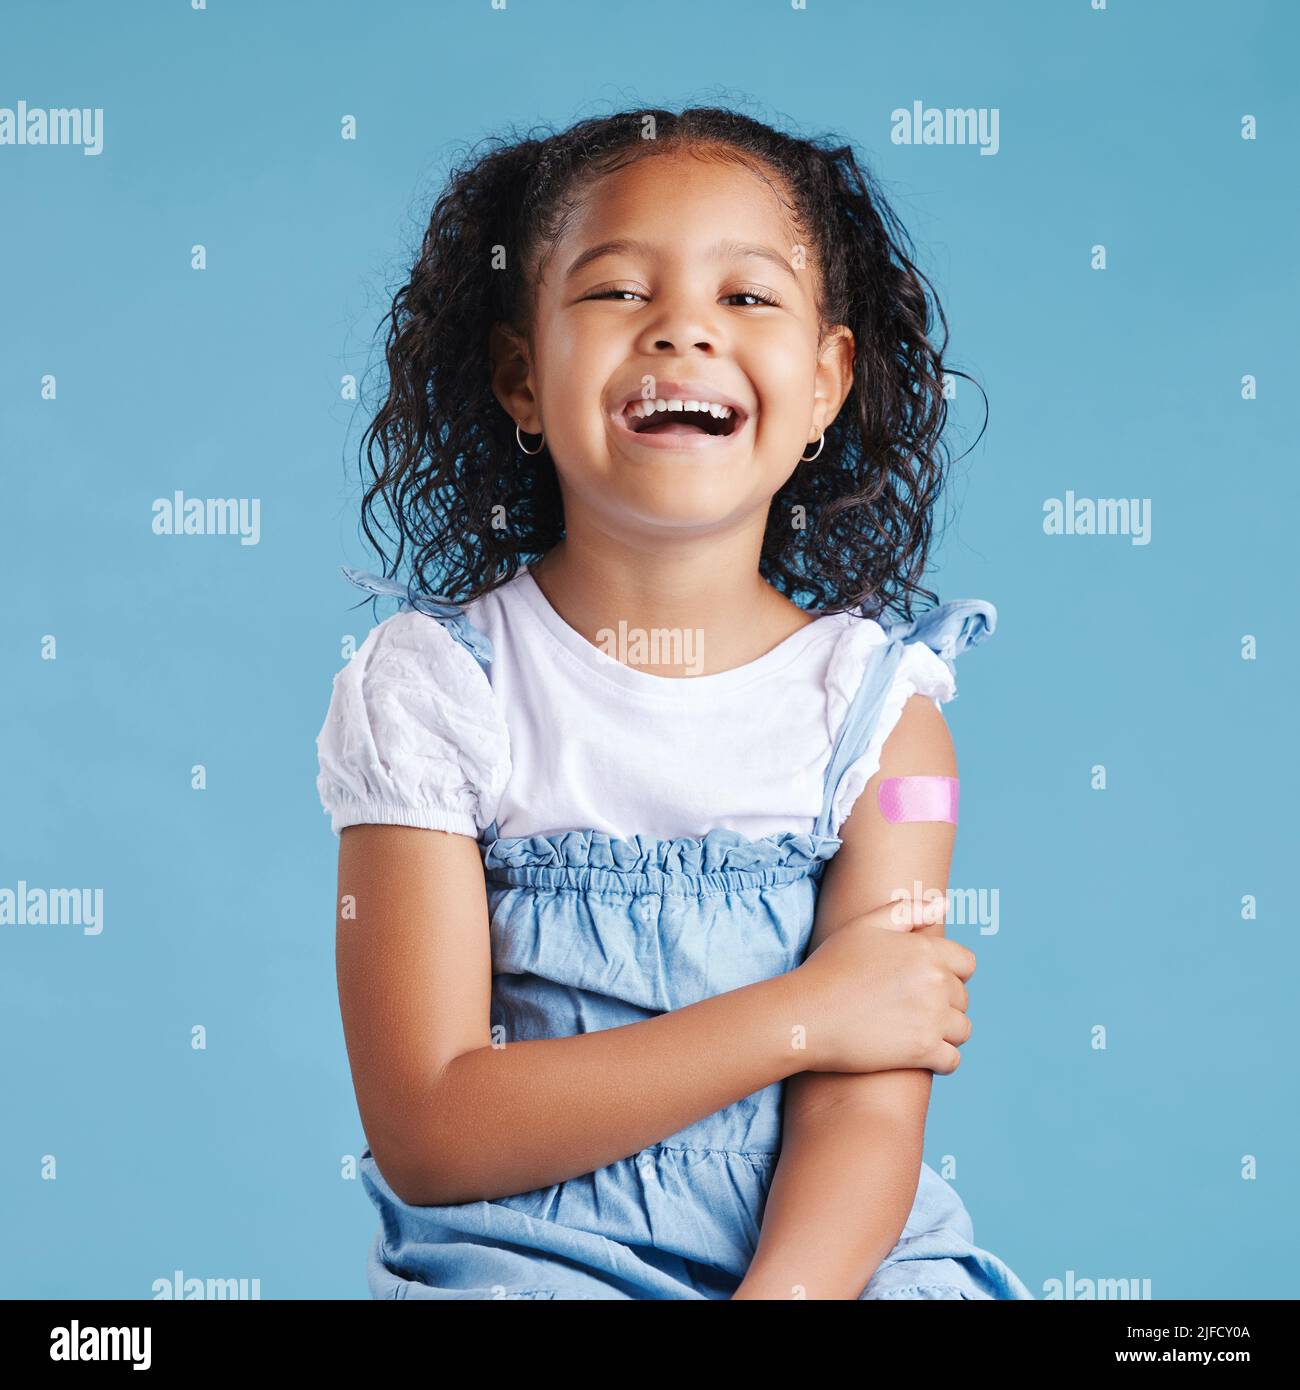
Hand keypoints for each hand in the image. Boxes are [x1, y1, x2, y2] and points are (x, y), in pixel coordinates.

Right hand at [789, 903, 974, 1074]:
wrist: (807, 1014)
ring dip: (945, 1031)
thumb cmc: (831, 967)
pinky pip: (952, 1059)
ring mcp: (931, 1019)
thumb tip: (944, 905)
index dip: (950, 972)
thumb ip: (908, 911)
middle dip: (943, 1002)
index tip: (925, 981)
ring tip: (915, 1029)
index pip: (967, 963)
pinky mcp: (922, 1051)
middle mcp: (936, 983)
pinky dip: (941, 1059)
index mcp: (926, 951)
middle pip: (962, 997)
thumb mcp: (864, 926)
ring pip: (961, 1029)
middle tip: (909, 1006)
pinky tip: (919, 1053)